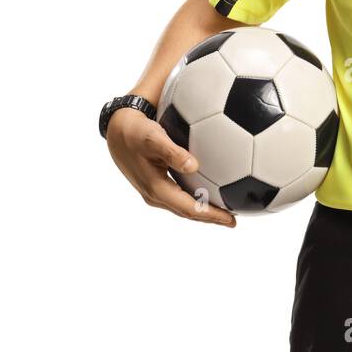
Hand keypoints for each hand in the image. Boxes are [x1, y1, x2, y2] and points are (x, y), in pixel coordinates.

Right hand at [106, 108, 235, 226]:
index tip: (231, 219)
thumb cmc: (136, 132)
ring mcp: (155, 190)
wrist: (117, 130)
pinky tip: (210, 189)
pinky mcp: (157, 183)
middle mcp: (156, 194)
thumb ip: (172, 152)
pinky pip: (180, 195)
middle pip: (188, 212)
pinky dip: (196, 197)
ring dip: (204, 210)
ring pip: (184, 205)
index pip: (189, 209)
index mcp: (156, 189)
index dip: (210, 216)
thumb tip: (194, 166)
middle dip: (210, 218)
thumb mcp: (153, 138)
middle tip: (233, 221)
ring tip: (226, 209)